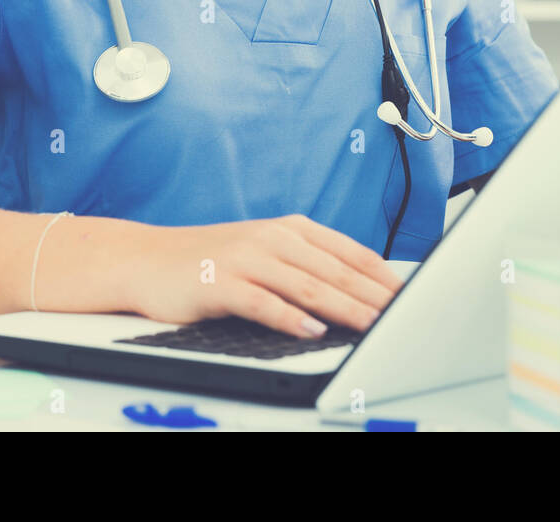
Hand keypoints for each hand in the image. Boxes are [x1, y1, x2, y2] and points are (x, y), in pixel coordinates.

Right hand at [127, 215, 405, 338]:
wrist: (147, 260)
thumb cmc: (212, 261)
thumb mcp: (265, 253)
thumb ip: (308, 267)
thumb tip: (360, 294)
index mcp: (291, 229)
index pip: (350, 253)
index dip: (383, 276)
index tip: (412, 297)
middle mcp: (273, 238)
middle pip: (335, 271)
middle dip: (373, 297)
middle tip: (404, 317)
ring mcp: (247, 258)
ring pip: (307, 285)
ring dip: (344, 308)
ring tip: (372, 326)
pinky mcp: (222, 283)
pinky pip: (263, 302)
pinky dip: (289, 317)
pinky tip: (312, 330)